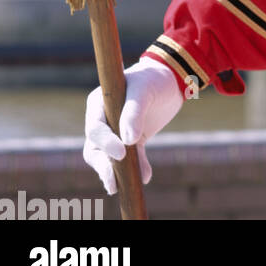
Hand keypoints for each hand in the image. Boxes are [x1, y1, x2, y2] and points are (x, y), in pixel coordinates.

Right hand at [83, 55, 184, 193]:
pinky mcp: (131, 140)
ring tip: (120, 187)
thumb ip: (134, 112)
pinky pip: (130, 160)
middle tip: (114, 182)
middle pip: (95, 148)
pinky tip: (145, 176)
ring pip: (108, 158)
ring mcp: (115, 132)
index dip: (105, 143)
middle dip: (103, 166)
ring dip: (115, 173)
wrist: (170, 80)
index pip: (95, 128)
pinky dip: (136, 169)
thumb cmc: (153, 78)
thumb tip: (127, 141)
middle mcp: (103, 120)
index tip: (121, 153)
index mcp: (98, 103)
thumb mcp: (144, 89)